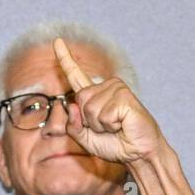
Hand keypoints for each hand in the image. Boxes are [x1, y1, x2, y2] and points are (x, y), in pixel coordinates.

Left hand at [53, 37, 164, 164]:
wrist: (137, 153)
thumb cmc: (114, 144)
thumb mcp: (85, 139)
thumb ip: (72, 126)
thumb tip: (72, 105)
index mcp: (93, 95)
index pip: (75, 74)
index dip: (65, 59)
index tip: (57, 41)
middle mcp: (104, 87)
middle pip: (81, 101)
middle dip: (89, 122)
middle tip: (107, 128)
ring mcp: (116, 89)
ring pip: (90, 108)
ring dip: (100, 125)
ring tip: (116, 126)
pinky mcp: (125, 96)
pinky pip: (104, 114)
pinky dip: (109, 125)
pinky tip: (122, 124)